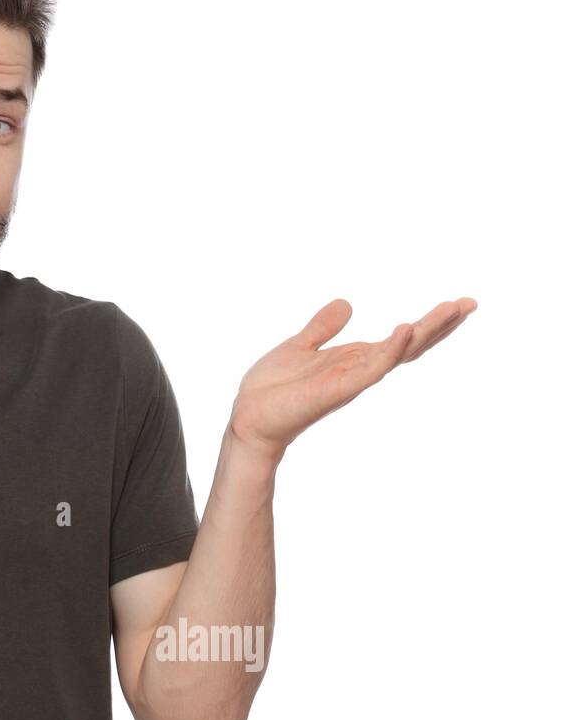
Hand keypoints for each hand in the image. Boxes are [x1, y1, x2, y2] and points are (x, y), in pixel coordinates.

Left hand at [229, 296, 477, 460]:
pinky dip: (389, 350)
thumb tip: (347, 303)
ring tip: (451, 309)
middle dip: (440, 325)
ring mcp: (351, 380)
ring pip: (397, 354)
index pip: (401, 340)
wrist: (248, 416)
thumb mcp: (300, 346)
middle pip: (410, 346)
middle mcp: (359, 370)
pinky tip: (405, 330)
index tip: (459, 304)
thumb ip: (322, 328)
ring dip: (425, 332)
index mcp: (353, 359)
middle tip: (470, 304)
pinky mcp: (337, 389)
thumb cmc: (272, 389)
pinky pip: (370, 369)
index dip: (429, 323)